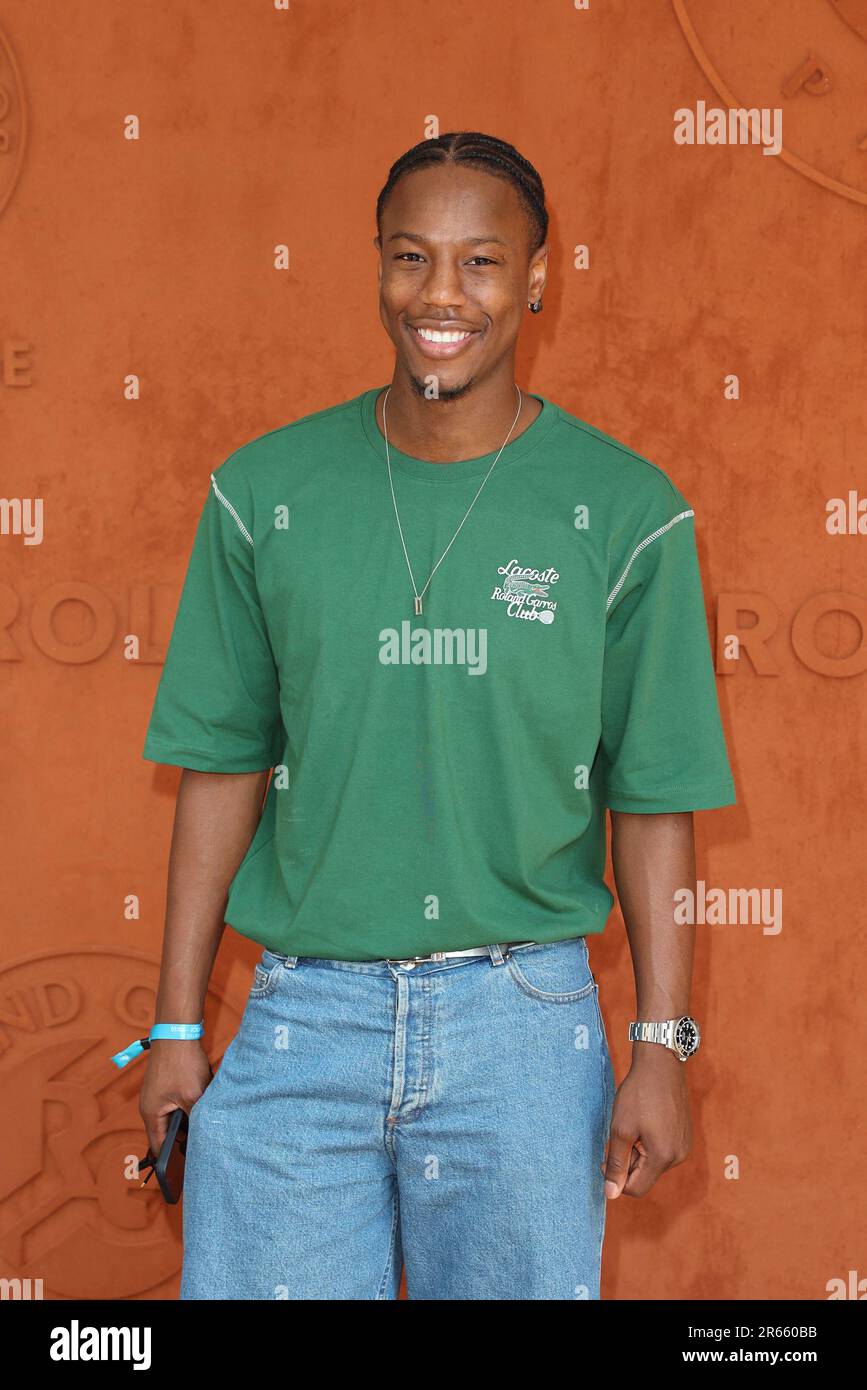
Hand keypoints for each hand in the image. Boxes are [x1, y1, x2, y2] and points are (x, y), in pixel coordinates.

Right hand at [138, 1040, 212, 1156]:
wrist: (177, 1031)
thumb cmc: (181, 1063)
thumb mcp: (193, 1096)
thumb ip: (197, 1119)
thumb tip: (205, 1135)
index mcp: (150, 1114)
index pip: (159, 1146)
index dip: (171, 1158)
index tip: (187, 1167)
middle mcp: (150, 1106)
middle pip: (166, 1132)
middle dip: (184, 1137)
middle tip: (202, 1145)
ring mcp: (157, 1094)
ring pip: (174, 1116)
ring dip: (188, 1118)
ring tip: (204, 1123)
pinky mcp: (166, 1084)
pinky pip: (176, 1103)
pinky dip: (188, 1105)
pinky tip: (203, 1103)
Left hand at [600, 1046, 691, 1198]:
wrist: (661, 1064)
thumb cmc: (639, 1094)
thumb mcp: (621, 1129)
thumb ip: (616, 1164)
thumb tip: (610, 1195)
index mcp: (664, 1157)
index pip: (636, 1188)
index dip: (616, 1178)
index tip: (606, 1156)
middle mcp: (679, 1156)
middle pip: (645, 1176)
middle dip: (628, 1161)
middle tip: (619, 1134)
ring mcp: (684, 1145)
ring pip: (653, 1163)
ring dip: (638, 1151)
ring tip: (633, 1125)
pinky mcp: (684, 1135)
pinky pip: (663, 1151)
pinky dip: (649, 1143)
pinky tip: (645, 1122)